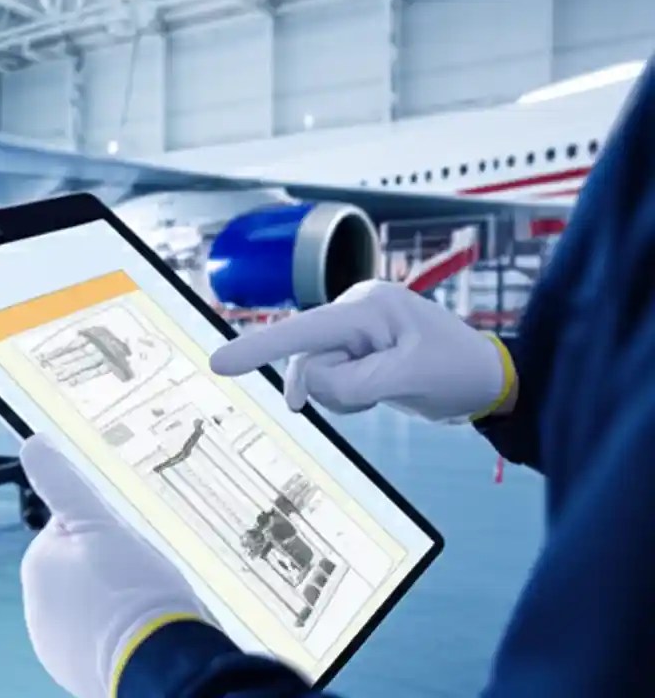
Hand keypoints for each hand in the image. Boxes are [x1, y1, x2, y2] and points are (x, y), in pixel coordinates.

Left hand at [19, 435, 209, 697]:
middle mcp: (38, 609)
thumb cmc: (133, 590)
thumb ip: (64, 485)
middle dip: (112, 569)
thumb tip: (32, 443)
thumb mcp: (100, 524)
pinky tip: (146, 637)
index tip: (128, 549)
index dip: (107, 532)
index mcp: (38, 566)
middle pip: (84, 570)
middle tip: (143, 579)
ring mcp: (58, 648)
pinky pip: (105, 642)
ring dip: (119, 603)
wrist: (162, 667)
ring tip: (147, 608)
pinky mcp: (81, 675)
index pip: (74, 530)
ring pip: (96, 607)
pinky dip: (123, 637)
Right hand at [210, 280, 516, 421]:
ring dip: (345, 394)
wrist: (486, 378)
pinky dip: (348, 394)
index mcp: (366, 308)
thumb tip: (308, 385)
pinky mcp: (354, 346)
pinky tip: (380, 388)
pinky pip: (328, 378)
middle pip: (309, 361)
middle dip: (339, 387)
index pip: (301, 331)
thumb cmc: (456, 372)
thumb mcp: (407, 379)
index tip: (217, 364)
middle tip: (389, 384)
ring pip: (316, 375)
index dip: (256, 348)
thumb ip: (350, 383)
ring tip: (388, 387)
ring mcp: (352, 328)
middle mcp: (352, 310)